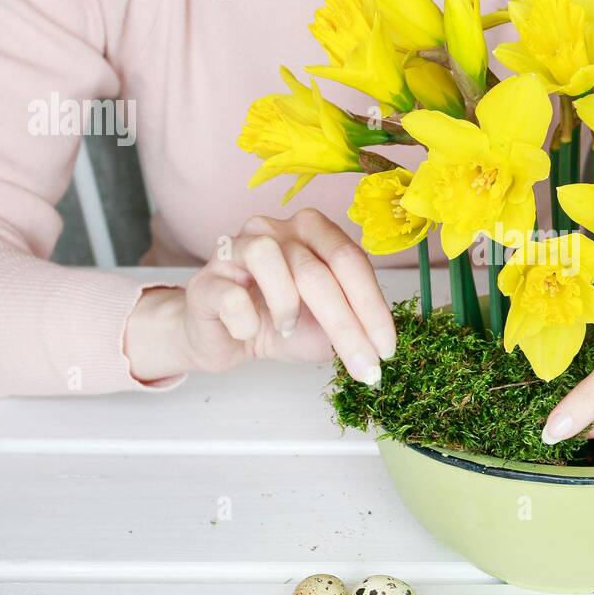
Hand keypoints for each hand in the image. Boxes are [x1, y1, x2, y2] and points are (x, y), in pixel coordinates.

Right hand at [125, 209, 395, 383]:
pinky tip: (248, 331)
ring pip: (269, 259)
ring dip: (287, 306)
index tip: (386, 349)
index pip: (350, 260)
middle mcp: (276, 228)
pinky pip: (231, 295)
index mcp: (313, 230)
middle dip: (347, 325)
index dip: (372, 307)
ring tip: (288, 329)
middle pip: (318, 270)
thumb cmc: (280, 325)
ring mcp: (237, 247)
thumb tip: (380, 343)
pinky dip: (246, 321)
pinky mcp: (207, 278)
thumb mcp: (327, 325)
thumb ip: (353, 320)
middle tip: (364, 366)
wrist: (225, 340)